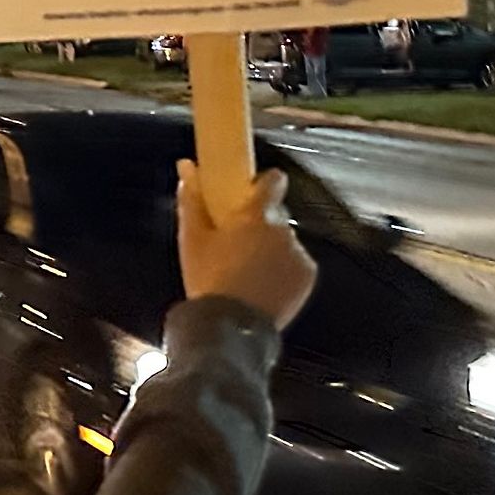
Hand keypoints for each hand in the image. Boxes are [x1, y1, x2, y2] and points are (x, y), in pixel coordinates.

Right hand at [176, 161, 316, 330]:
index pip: (273, 181)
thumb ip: (191, 199)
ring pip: (285, 241)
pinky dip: (284, 270)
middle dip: (260, 225)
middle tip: (237, 245)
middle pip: (275, 216)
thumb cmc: (208, 280)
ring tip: (248, 272)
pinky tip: (262, 285)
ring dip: (272, 249)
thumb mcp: (191, 239)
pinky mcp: (307, 276)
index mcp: (256, 215)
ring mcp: (299, 254)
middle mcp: (284, 230)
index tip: (251, 192)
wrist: (229, 328)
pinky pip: (296, 264)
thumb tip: (186, 167)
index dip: (263, 184)